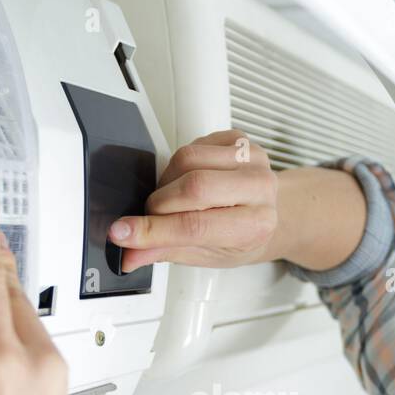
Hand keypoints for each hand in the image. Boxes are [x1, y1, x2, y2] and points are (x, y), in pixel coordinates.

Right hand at [107, 128, 279, 271]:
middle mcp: (259, 189)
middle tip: (152, 216)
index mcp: (255, 225)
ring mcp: (251, 159)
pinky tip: (187, 179)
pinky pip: (193, 144)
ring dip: (167, 182)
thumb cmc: (241, 236)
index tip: (124, 232)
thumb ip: (165, 251)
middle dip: (159, 204)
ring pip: (188, 159)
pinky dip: (179, 165)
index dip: (153, 229)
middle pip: (193, 187)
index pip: (195, 226)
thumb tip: (131, 254)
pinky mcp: (239, 139)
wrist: (270, 214)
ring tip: (172, 199)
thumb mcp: (206, 255)